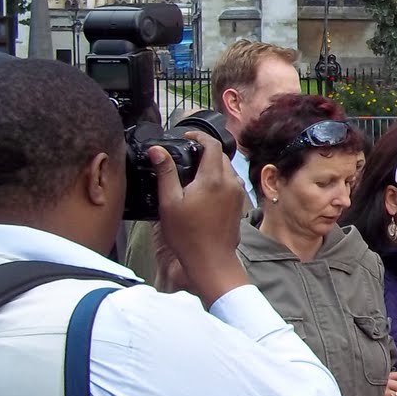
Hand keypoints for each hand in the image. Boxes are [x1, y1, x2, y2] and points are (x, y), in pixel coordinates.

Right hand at [152, 132, 249, 306]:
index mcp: (213, 179)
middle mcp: (230, 182)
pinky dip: (219, 177)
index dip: (199, 135)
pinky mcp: (239, 204)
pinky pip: (230, 181)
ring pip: (227, 168)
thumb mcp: (169, 202)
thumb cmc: (188, 234)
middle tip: (186, 153)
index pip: (212, 144)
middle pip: (221, 155)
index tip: (186, 136)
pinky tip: (203, 188)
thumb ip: (166, 173)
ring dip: (212, 164)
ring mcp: (237, 193)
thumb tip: (157, 150)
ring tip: (192, 170)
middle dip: (205, 149)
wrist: (211, 260)